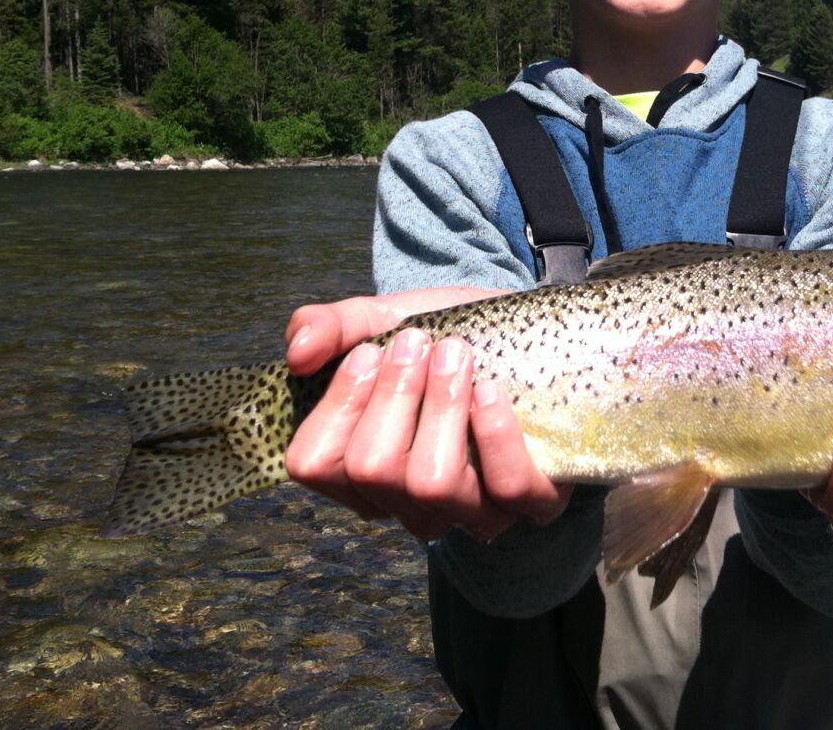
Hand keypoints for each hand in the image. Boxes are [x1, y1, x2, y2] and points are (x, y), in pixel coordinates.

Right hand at [283, 289, 572, 541]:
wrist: (520, 332)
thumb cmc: (440, 337)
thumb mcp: (380, 321)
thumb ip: (329, 328)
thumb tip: (298, 352)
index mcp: (358, 473)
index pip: (314, 464)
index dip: (338, 404)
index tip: (370, 352)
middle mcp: (408, 505)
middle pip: (372, 469)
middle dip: (395, 393)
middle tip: (417, 342)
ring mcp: (471, 511)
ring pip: (433, 484)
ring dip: (441, 406)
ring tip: (455, 353)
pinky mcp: (534, 501)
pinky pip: (508, 488)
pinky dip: (494, 434)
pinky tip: (491, 390)